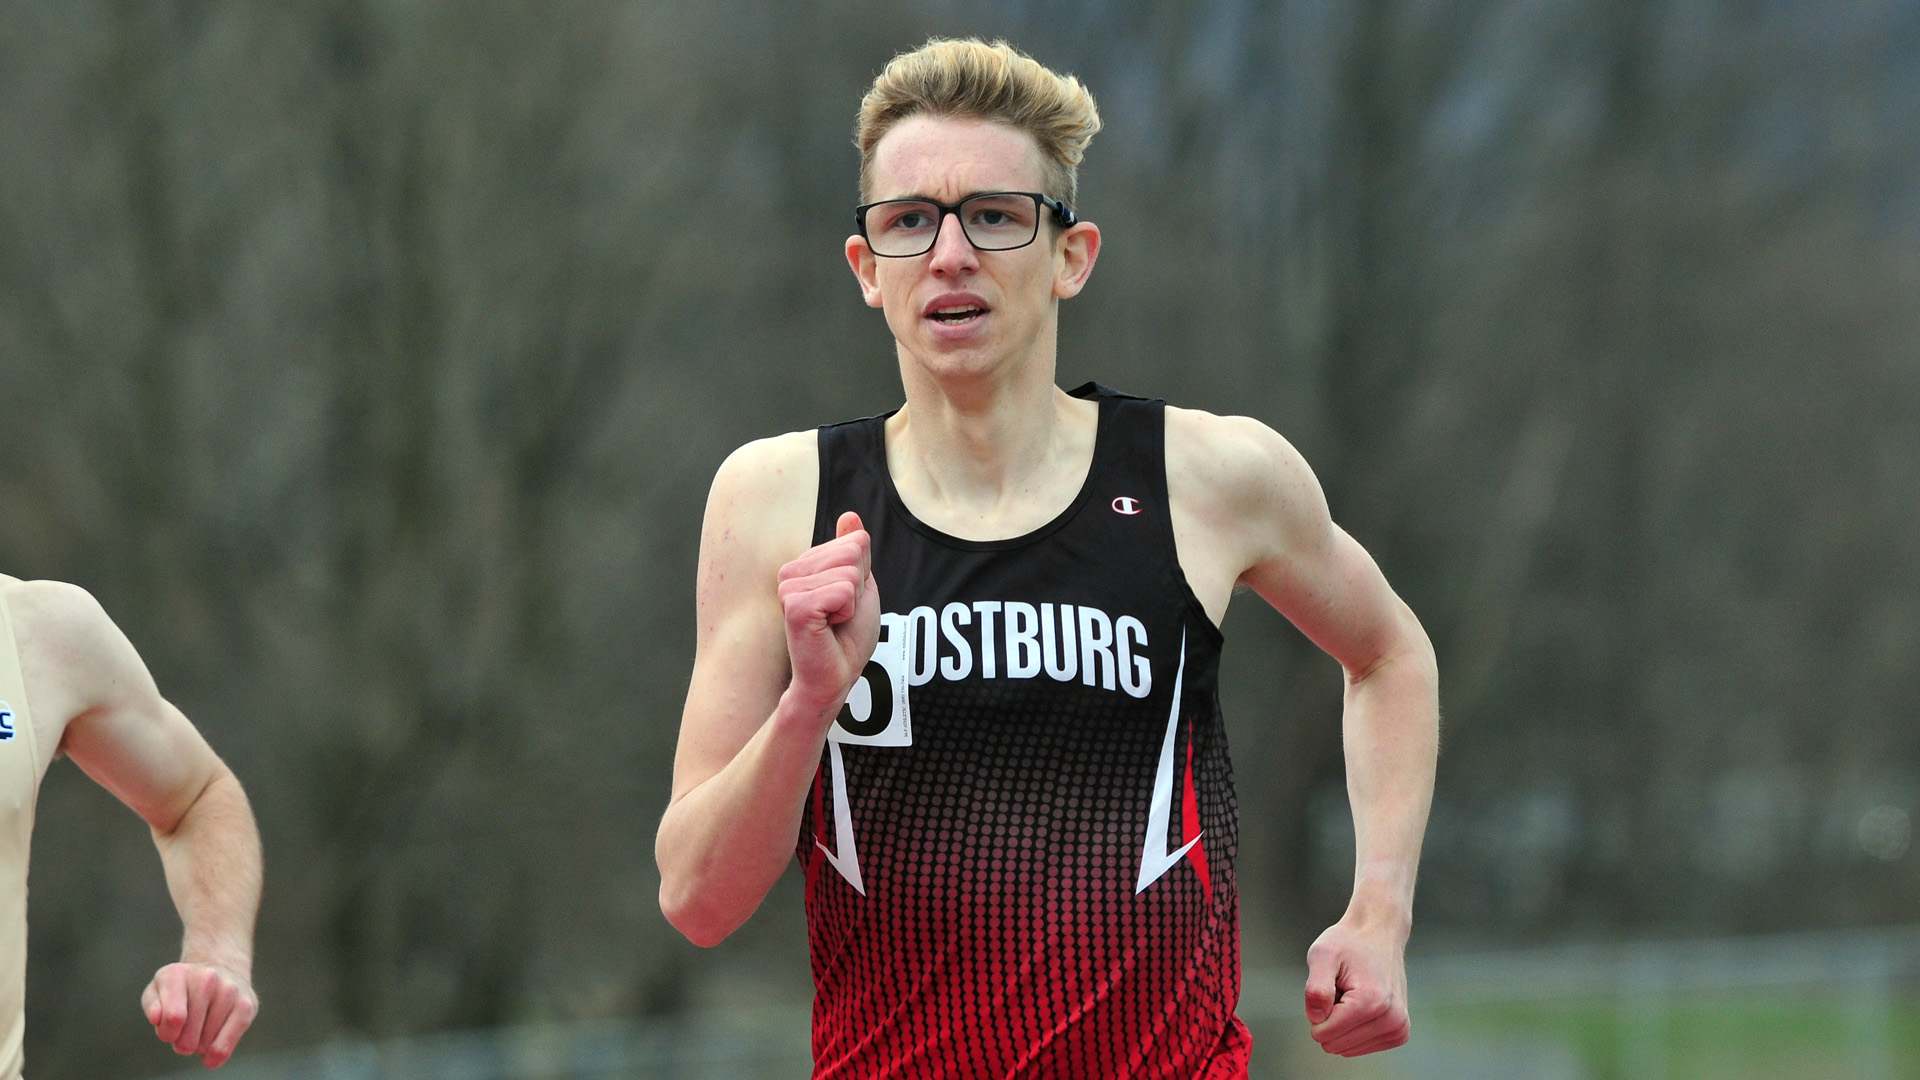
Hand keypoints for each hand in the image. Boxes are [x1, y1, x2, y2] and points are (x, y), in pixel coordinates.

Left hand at [142, 962, 257, 1067]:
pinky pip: (228, 1044)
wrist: (221, 971)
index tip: (170, 1030)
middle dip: (183, 1043)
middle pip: (187, 1038)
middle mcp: (206, 977)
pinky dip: (218, 1054)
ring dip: (200, 1045)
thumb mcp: (158, 992)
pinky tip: (212, 1052)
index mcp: (176, 974)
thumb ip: (152, 1005)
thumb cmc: (182, 990)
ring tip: (202, 1030)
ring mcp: (230, 990)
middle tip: (187, 1032)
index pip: (172, 1019)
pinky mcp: (248, 1004)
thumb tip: (157, 1017)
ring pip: (206, 1044)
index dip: (168, 1034)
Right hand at [776, 511, 881, 716]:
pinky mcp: (795, 606)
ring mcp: (789, 588)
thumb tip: (850, 516)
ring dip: (852, 604)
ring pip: (849, 573)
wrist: (835, 677)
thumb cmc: (846, 638)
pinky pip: (842, 591)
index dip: (863, 576)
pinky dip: (846, 612)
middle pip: (853, 553)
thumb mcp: (859, 587)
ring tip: (833, 624)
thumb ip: (854, 553)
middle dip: (859, 589)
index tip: (846, 603)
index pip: (855, 542)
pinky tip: (829, 629)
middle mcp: (791, 571)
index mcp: (804, 564)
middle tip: (840, 616)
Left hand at [1303, 914, 1410, 1056]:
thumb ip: (1315, 988)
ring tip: (1353, 993)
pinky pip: (1359, 1047)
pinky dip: (1355, 1027)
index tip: (1331, 985)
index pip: (1323, 1033)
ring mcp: (1398, 1028)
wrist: (1379, 933)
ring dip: (1342, 1022)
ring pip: (1346, 1049)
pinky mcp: (1400, 1033)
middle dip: (1330, 1017)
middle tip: (1342, 989)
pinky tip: (1363, 1002)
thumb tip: (1316, 1020)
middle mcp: (1391, 1019)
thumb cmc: (1348, 943)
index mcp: (1371, 1002)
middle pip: (1334, 1044)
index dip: (1317, 1010)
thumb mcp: (1322, 954)